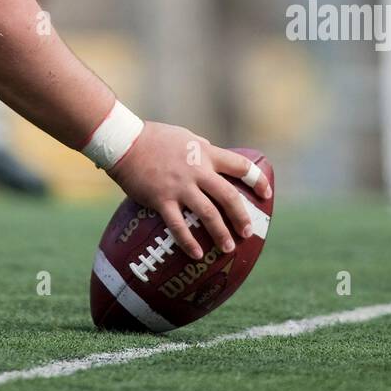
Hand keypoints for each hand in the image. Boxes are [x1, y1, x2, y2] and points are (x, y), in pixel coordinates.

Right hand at [109, 122, 272, 260]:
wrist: (124, 141)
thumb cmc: (153, 137)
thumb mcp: (184, 136)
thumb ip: (200, 147)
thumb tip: (212, 152)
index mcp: (205, 152)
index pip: (240, 165)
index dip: (256, 180)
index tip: (266, 194)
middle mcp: (197, 170)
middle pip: (228, 196)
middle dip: (242, 216)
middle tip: (248, 232)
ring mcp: (180, 186)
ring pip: (208, 213)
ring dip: (221, 233)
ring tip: (228, 248)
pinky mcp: (161, 198)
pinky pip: (178, 225)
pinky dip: (189, 241)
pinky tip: (197, 254)